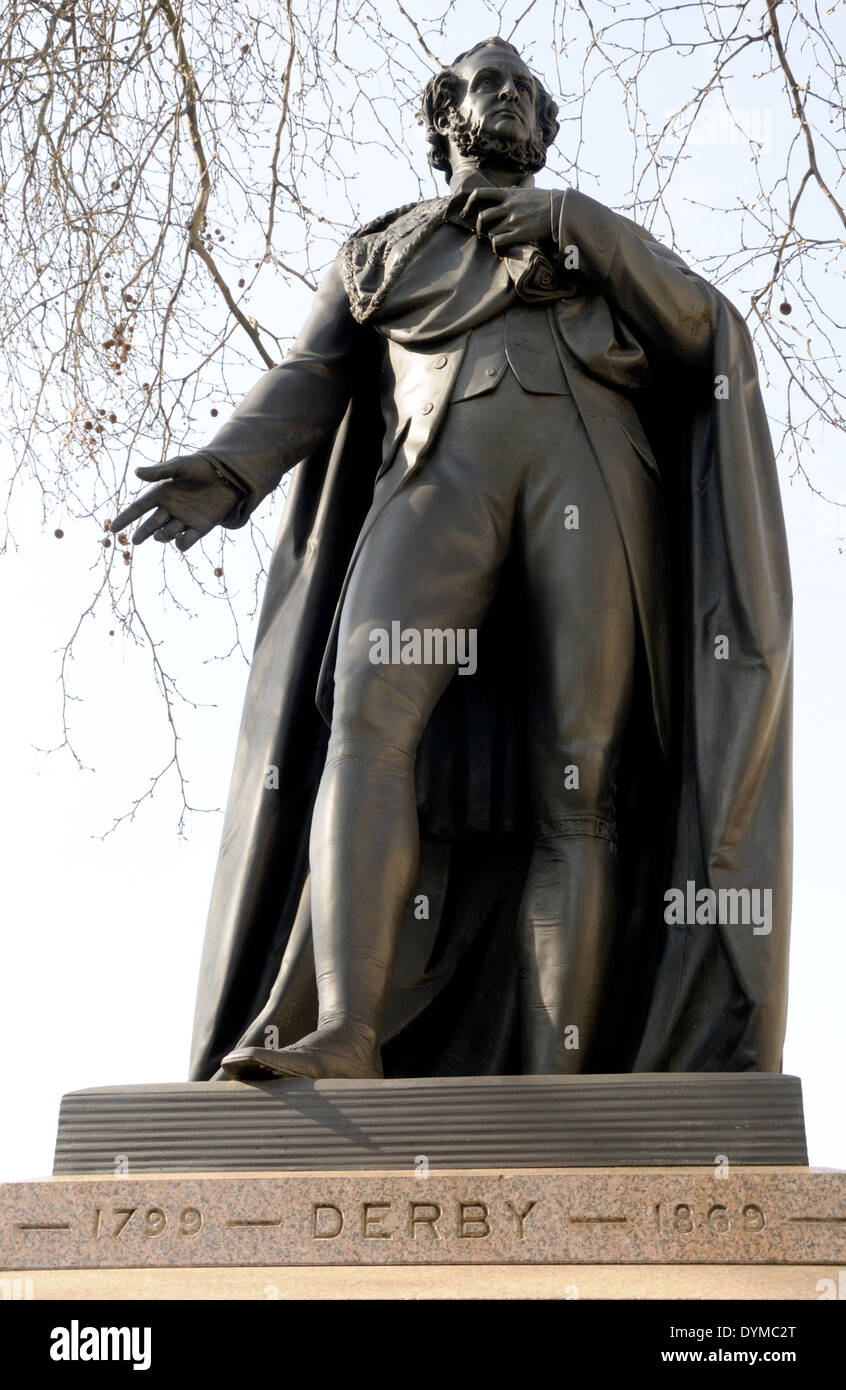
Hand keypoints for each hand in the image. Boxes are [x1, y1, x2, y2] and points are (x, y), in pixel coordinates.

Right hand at [110, 454, 242, 551]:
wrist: (228, 474)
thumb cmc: (201, 466)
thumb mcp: (179, 466)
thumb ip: (159, 472)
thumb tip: (136, 472)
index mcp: (161, 493)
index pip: (139, 508)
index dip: (126, 518)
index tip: (113, 529)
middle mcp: (171, 508)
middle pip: (151, 525)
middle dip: (143, 533)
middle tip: (135, 540)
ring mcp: (184, 519)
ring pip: (167, 534)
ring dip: (163, 535)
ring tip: (161, 533)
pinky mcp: (200, 527)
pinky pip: (186, 541)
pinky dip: (182, 543)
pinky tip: (179, 538)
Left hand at [461, 187, 563, 252]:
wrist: (560, 208)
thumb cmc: (545, 200)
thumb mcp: (527, 191)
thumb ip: (514, 192)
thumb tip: (507, 189)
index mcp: (508, 194)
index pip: (480, 193)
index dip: (469, 202)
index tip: (466, 211)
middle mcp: (508, 206)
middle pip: (483, 217)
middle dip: (480, 227)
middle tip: (482, 232)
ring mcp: (513, 220)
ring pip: (491, 232)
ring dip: (491, 238)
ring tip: (497, 241)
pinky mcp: (519, 233)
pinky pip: (498, 242)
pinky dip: (496, 247)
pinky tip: (500, 249)